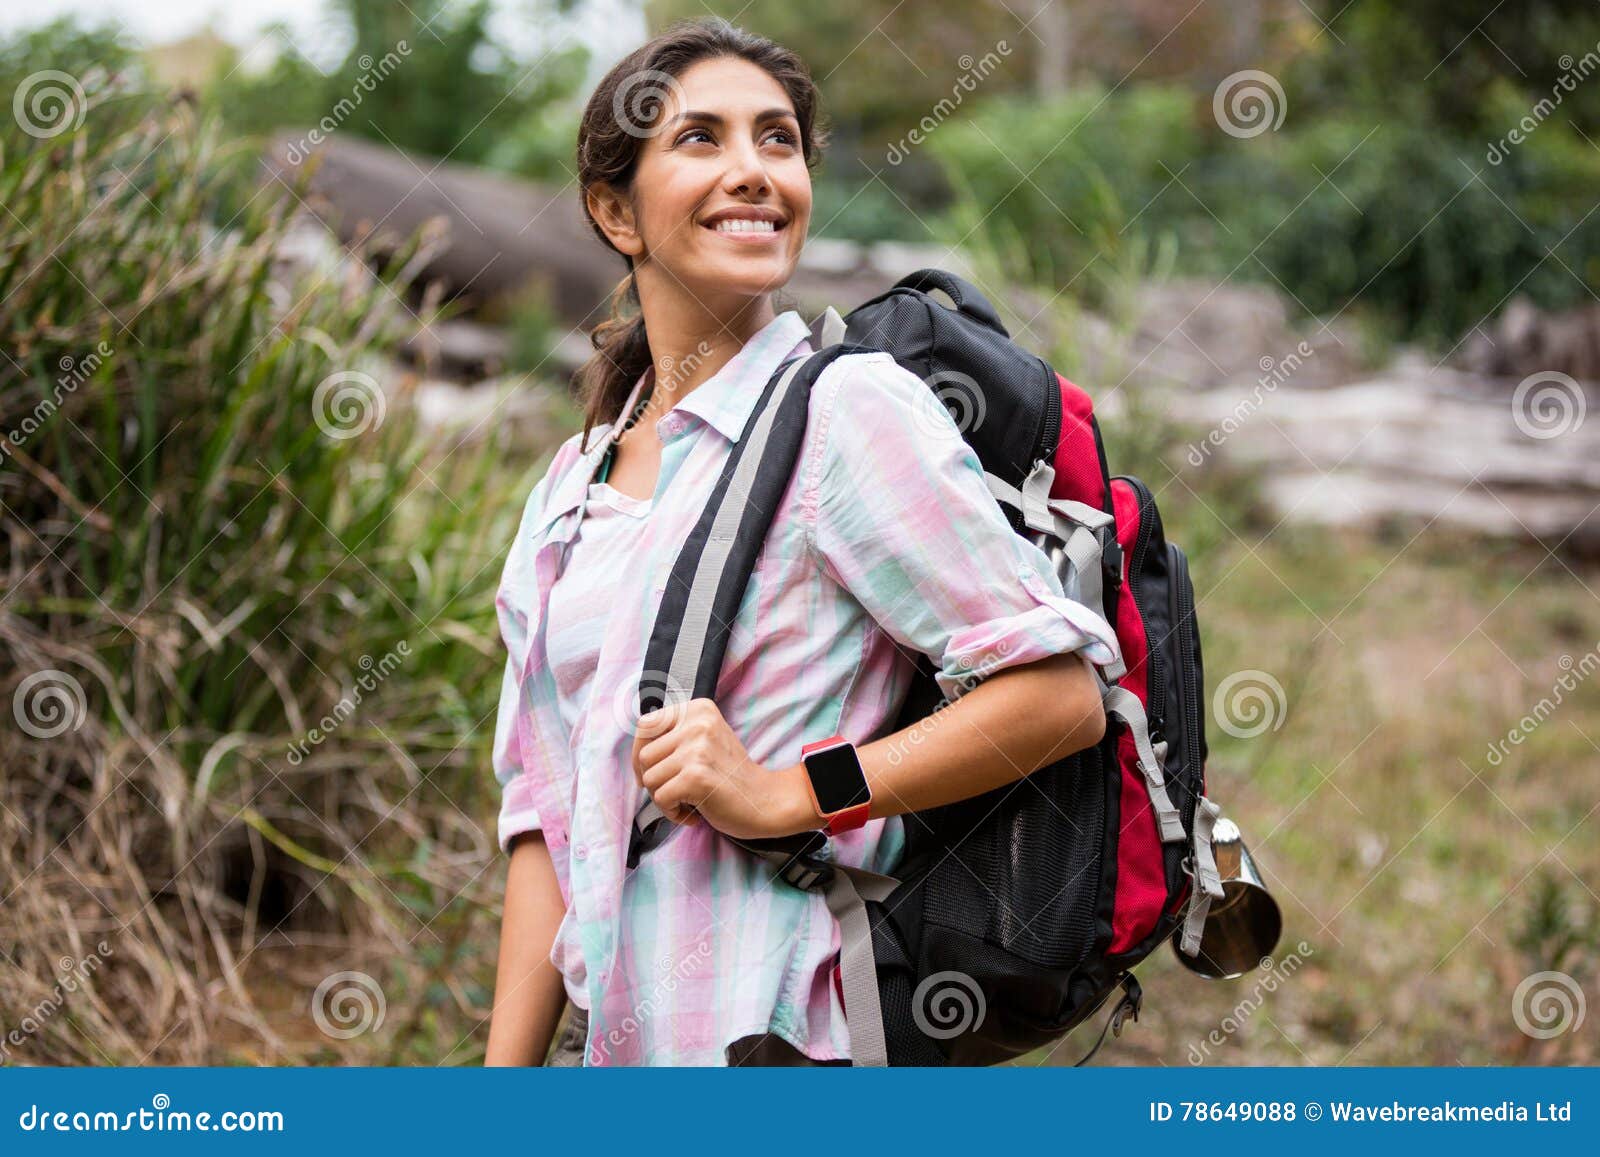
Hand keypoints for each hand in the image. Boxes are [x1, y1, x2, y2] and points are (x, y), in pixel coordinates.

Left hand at [630, 698, 816, 839]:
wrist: (766, 800)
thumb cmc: (731, 776)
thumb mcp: (705, 740)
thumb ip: (675, 736)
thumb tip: (635, 749)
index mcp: (698, 709)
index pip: (645, 724)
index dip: (640, 752)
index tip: (651, 771)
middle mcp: (697, 723)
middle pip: (643, 755)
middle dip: (652, 780)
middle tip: (674, 791)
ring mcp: (697, 749)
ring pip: (649, 778)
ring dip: (663, 798)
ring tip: (688, 801)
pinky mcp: (696, 776)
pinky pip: (660, 798)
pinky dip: (672, 813)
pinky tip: (693, 813)